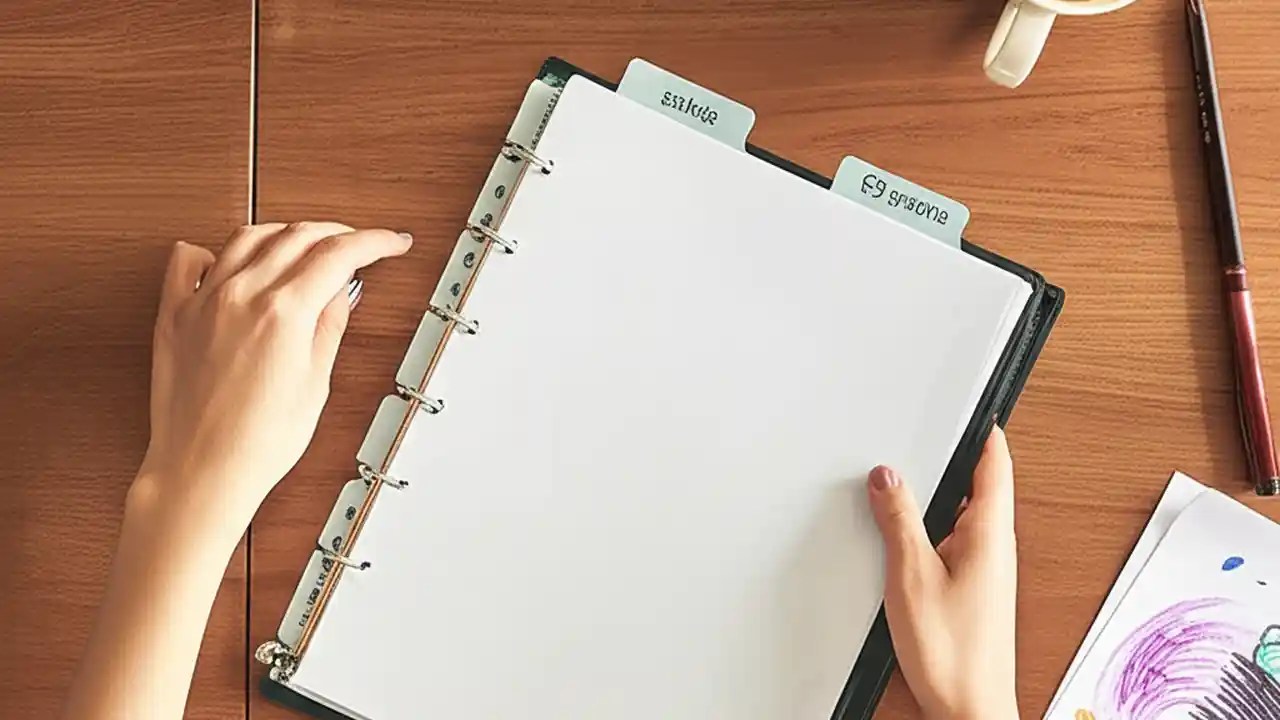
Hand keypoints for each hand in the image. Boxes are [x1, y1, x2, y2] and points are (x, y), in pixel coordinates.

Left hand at [134, 222, 411, 533]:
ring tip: (304, 244)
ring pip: (248, 236)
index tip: (390, 242)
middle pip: (297, 235)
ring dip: (284, 232)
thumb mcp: (315, 384)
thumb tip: (339, 294)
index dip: (374, 242)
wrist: (203, 470)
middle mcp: (241, 296)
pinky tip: (226, 259)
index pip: (339, 254)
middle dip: (336, 233)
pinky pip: (186, 260)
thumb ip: (328, 327)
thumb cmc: (257, 442)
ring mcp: (203, 301)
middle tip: (357, 244)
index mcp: (283, 312)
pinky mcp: (174, 315)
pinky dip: (210, 250)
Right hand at [868, 426, 1018, 719]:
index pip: (993, 463)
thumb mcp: (911, 575)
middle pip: (975, 485)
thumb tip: (887, 478)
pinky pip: (951, 543)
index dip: (982, 429)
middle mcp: (994, 548)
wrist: (967, 709)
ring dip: (934, 500)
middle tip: (920, 437)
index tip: (971, 404)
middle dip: (947, 461)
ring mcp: (984, 570)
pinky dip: (929, 531)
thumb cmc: (952, 654)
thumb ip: (899, 521)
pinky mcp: (971, 590)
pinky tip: (902, 541)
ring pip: (959, 516)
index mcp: (990, 533)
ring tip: (900, 488)